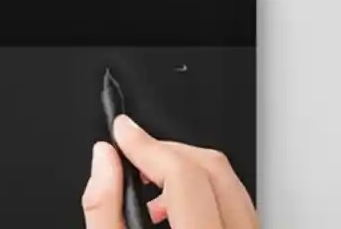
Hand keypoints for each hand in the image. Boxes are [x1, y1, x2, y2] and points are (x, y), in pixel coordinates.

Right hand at [82, 115, 256, 228]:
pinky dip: (202, 192)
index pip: (184, 177)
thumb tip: (105, 159)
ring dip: (184, 171)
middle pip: (214, 169)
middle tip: (132, 152)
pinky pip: (236, 202)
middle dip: (167, 151)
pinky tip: (172, 209)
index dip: (147, 147)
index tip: (122, 132)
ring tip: (149, 189)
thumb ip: (104, 208)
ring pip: (230, 181)